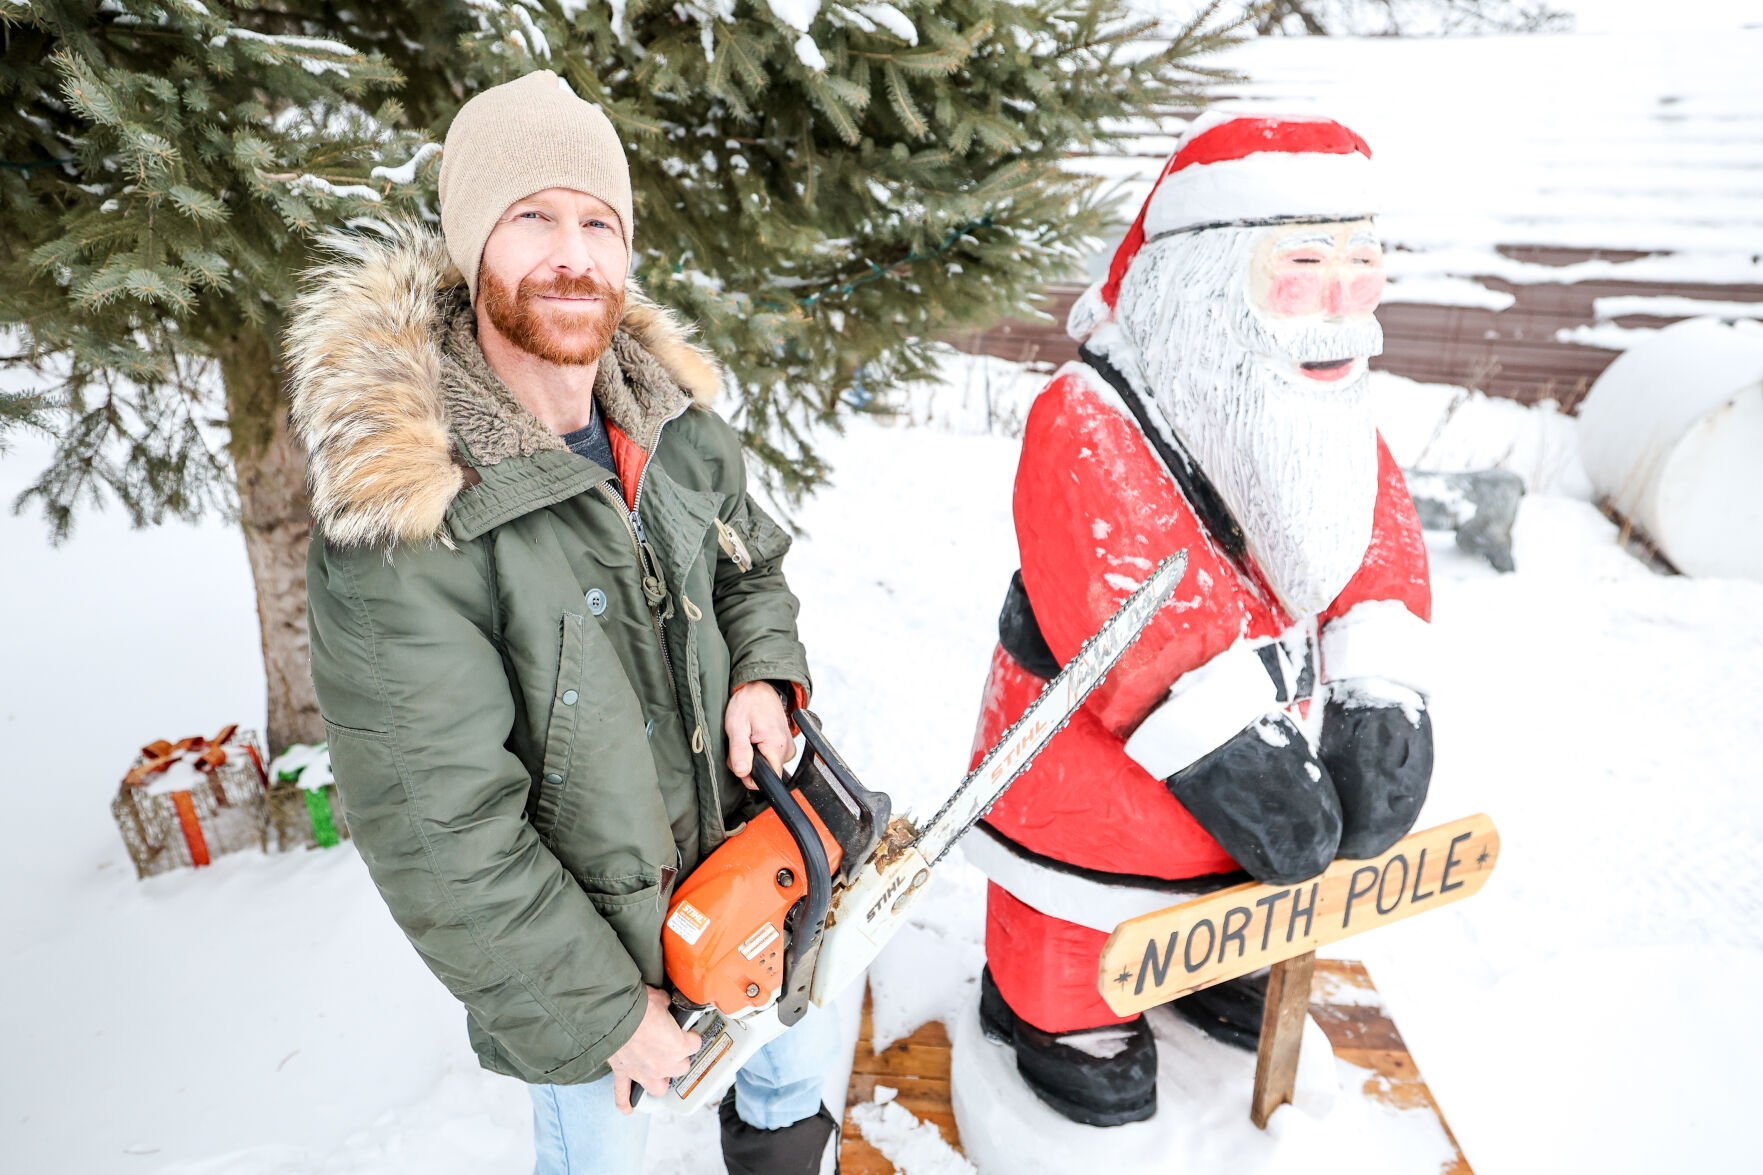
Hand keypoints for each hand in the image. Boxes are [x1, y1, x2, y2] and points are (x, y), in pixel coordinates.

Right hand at [608, 986, 701, 1113]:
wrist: (612, 1017)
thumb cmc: (639, 1007)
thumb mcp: (660, 999)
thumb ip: (665, 1004)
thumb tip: (663, 1003)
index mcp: (678, 1047)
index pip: (694, 1044)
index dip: (690, 1036)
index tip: (687, 1030)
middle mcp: (664, 1064)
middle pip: (680, 1068)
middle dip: (679, 1057)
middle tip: (673, 1045)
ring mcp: (643, 1072)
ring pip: (659, 1087)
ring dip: (661, 1080)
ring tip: (660, 1072)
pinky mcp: (624, 1073)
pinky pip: (623, 1094)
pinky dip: (624, 1102)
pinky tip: (628, 1109)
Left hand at [724, 680, 795, 789]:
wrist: (760, 687)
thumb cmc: (748, 702)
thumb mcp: (736, 726)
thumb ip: (739, 751)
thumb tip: (742, 772)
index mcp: (777, 745)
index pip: (769, 777)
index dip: (751, 776)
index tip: (741, 762)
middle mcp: (787, 748)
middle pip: (766, 772)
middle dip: (748, 763)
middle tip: (741, 743)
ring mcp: (788, 746)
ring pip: (768, 765)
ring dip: (753, 756)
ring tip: (748, 737)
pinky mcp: (786, 744)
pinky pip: (772, 757)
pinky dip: (760, 750)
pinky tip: (755, 737)